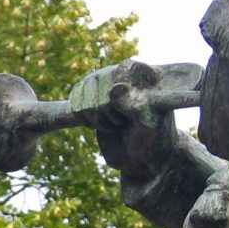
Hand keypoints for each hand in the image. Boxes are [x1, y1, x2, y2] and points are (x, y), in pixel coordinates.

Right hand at [69, 59, 176, 180]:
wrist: (142, 156)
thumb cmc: (153, 139)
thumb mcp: (148, 125)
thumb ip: (134, 106)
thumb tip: (115, 88)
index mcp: (143, 76)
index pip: (122, 71)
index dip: (118, 97)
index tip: (129, 117)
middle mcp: (121, 74)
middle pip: (98, 83)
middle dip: (106, 110)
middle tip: (123, 122)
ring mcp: (103, 83)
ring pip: (84, 93)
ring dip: (96, 116)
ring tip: (114, 124)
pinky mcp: (88, 95)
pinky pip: (75, 102)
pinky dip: (84, 119)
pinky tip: (99, 124)